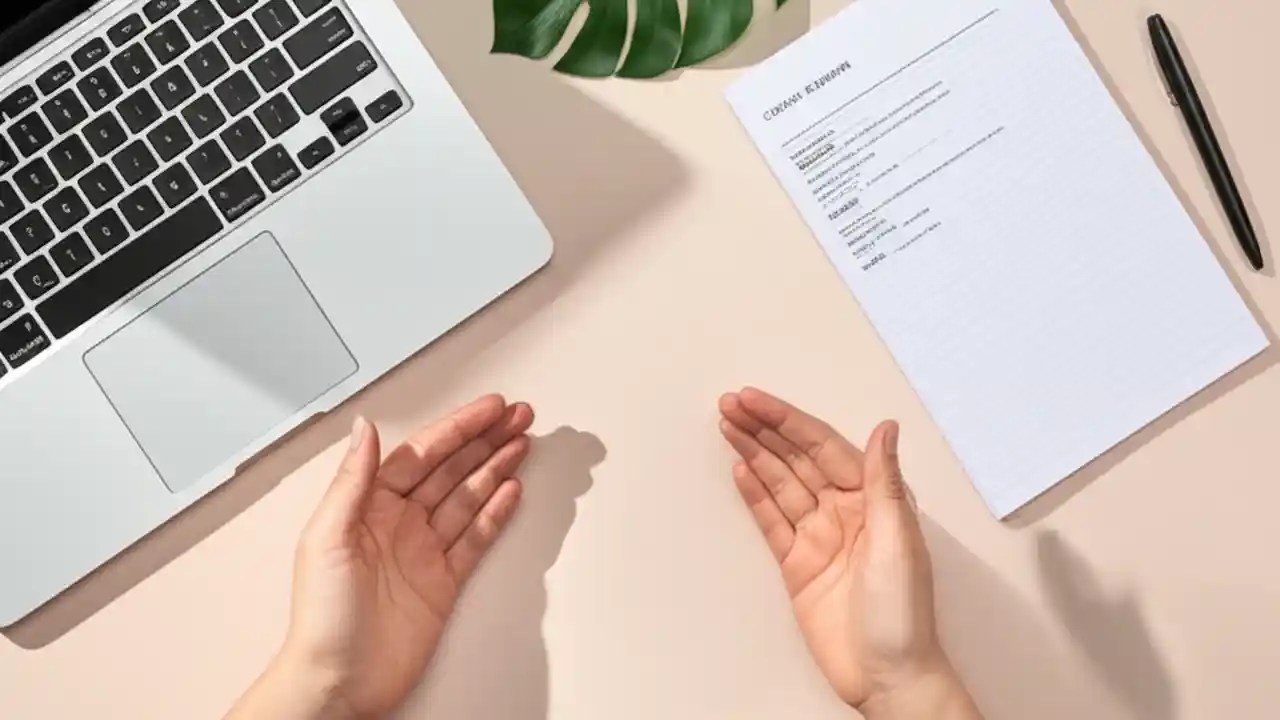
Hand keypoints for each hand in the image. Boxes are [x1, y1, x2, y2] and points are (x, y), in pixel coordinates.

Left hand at [229, 395, 534, 719]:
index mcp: (368, 506)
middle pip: (452, 468)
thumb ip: (352, 480)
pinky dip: (495, 513)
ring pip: (468, 497)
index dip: (458, 427)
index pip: (422, 453)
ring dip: (495, 468)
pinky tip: (511, 492)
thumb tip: (365, 429)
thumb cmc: (322, 618)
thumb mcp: (326, 538)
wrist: (340, 681)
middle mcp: (398, 524)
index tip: (488, 408)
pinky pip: (475, 537)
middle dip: (486, 439)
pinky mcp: (443, 581)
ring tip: (522, 444)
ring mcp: (423, 551)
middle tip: (518, 416)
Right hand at [719, 388, 979, 718]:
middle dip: (764, 429)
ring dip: (754, 452)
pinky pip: (771, 520)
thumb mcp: (898, 540)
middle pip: (796, 458)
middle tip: (731, 404)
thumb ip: (884, 482)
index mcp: (874, 499)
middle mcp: (845, 511)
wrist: (887, 675)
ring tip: (727, 425)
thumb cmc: (904, 615)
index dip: (788, 420)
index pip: (823, 447)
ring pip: (780, 483)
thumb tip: (885, 428)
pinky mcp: (798, 564)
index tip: (757, 400)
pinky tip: (740, 469)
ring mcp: (819, 536)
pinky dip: (755, 494)